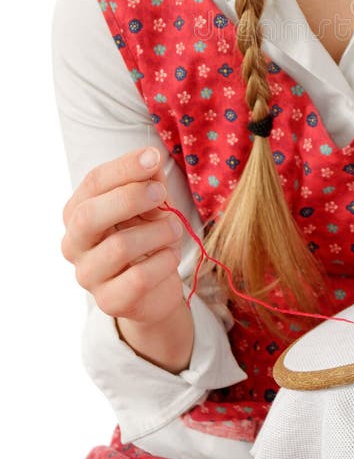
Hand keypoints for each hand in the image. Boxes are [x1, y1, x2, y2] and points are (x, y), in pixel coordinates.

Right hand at [61, 147, 185, 325]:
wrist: (155, 288)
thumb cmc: (148, 235)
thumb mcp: (150, 202)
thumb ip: (149, 179)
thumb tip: (151, 158)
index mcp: (79, 211)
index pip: (93, 183)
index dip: (124, 167)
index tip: (153, 157)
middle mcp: (74, 244)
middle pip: (89, 216)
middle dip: (130, 198)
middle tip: (161, 193)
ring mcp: (88, 276)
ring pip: (119, 246)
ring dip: (158, 232)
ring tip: (174, 228)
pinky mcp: (109, 302)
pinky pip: (140, 277)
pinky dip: (164, 260)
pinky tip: (170, 255)